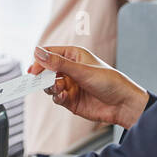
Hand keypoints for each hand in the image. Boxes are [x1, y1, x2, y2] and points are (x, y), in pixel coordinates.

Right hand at [28, 45, 149, 129]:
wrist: (123, 104)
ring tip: (59, 89)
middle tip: (39, 81)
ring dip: (50, 87)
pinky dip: (57, 97)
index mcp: (74, 55)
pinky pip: (56, 97)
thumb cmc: (109, 81)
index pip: (50, 53)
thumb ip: (58, 63)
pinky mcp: (71, 100)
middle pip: (47, 70)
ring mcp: (70, 85)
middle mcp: (70, 70)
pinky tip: (64, 97)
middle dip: (42, 76)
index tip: (33, 70)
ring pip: (50, 85)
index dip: (40, 60)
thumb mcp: (82, 70)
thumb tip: (37, 52)